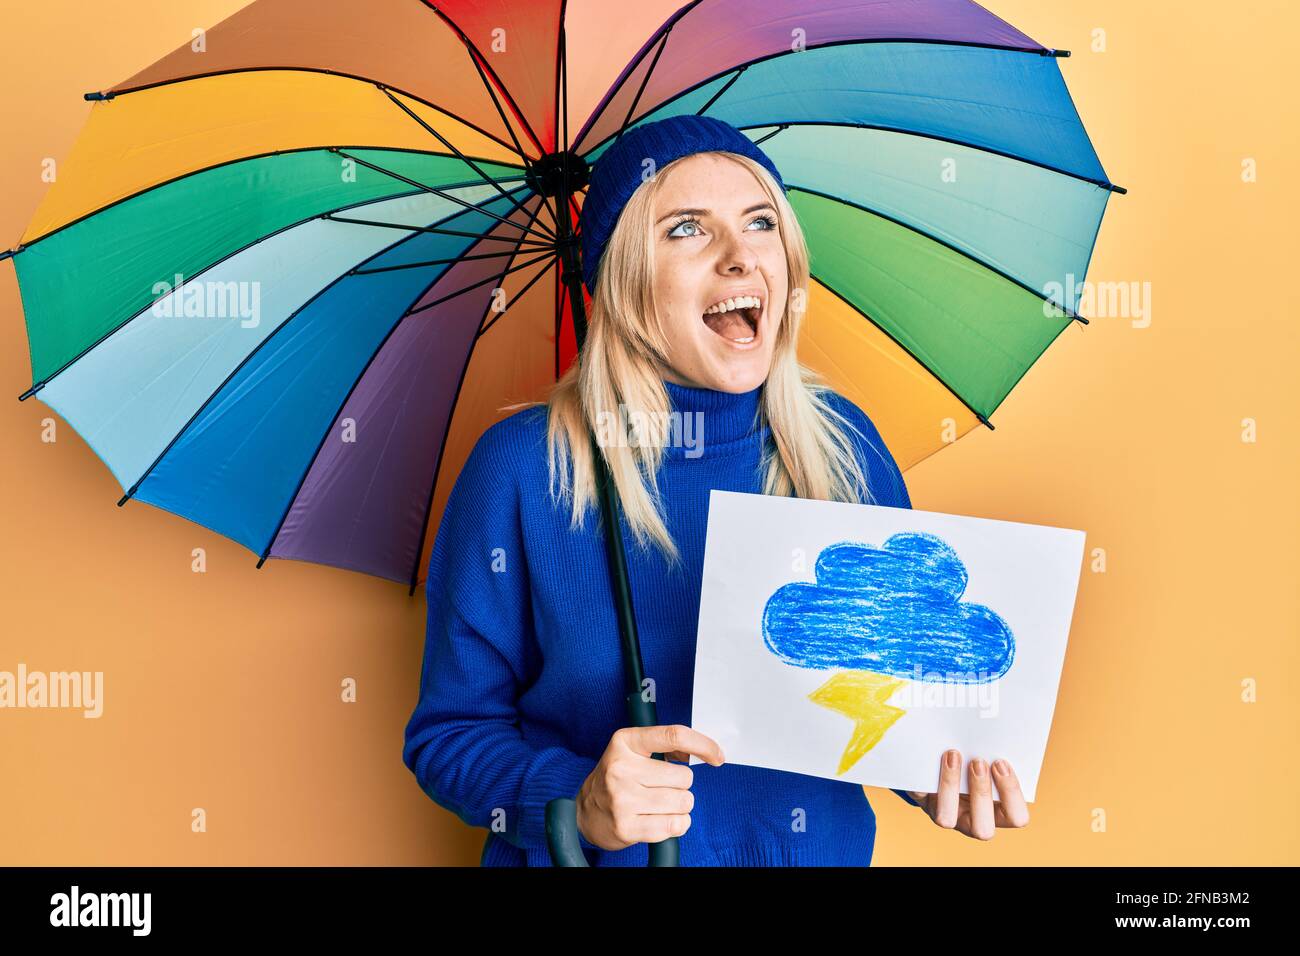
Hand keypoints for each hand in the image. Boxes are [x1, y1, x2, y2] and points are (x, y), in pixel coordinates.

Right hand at [575, 724, 725, 850]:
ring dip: (680, 807)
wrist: (583, 812)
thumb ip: (665, 747)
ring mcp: (622, 798)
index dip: (702, 744)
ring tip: (661, 806)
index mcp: (625, 742)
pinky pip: (674, 825)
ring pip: (683, 802)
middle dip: (682, 785)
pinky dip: (677, 824)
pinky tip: (661, 820)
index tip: (717, 756)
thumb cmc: (616, 779)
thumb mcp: (632, 752)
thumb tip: (703, 751)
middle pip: (684, 776)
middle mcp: (621, 768)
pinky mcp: (626, 826)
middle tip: (663, 788)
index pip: (673, 736)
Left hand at [905, 749, 1028, 839]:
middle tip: (977, 761)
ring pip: (946, 819)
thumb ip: (999, 750)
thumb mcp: (992, 755)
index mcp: (998, 812)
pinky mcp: (922, 801)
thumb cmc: (978, 758)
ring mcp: (946, 814)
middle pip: (983, 829)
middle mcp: (972, 820)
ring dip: (950, 785)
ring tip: (952, 754)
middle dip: (981, 793)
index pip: (1016, 817)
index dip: (1011, 792)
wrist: (945, 760)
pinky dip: (922, 775)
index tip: (1001, 762)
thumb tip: (1008, 723)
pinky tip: (928, 752)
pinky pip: (919, 794)